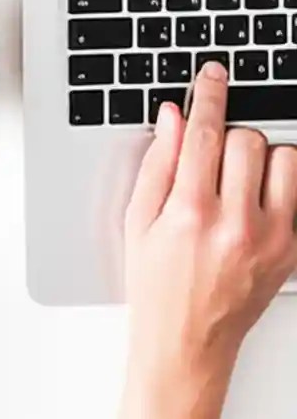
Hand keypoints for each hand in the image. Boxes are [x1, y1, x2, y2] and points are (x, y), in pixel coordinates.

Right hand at [124, 62, 296, 374]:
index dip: (209, 96)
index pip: (206, 134)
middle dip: (228, 139)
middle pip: (248, 140)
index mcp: (190, 214)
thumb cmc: (155, 285)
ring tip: (236, 184)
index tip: (213, 75)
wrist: (186, 342)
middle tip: (210, 162)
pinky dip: (279, 184)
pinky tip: (253, 203)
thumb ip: (158, 165)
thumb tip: (174, 119)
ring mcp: (271, 236)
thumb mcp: (138, 222)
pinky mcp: (293, 248)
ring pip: (283, 158)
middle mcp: (236, 223)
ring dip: (260, 160)